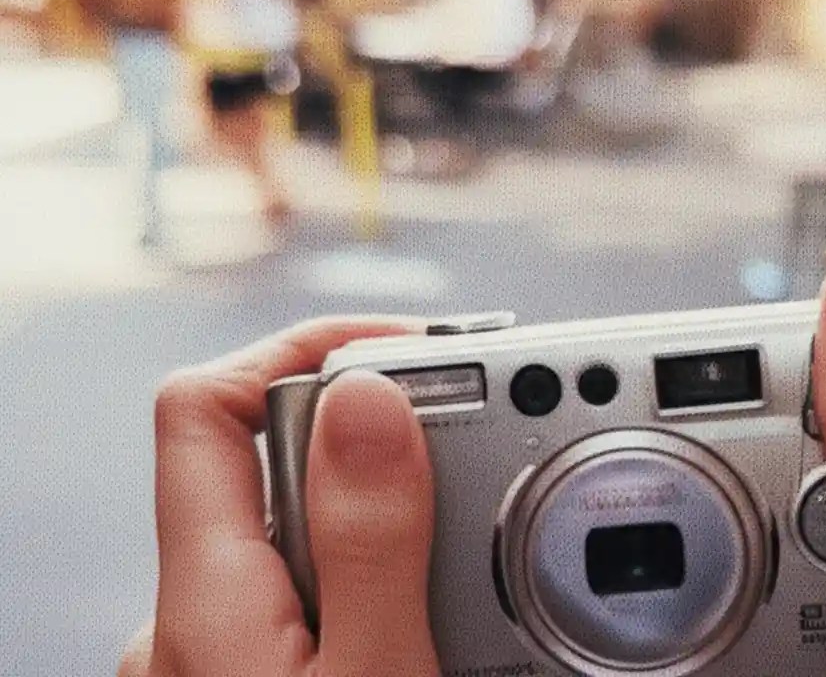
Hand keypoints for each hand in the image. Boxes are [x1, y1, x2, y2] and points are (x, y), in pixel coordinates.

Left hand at [119, 318, 441, 676]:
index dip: (303, 349)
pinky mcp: (242, 676)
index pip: (206, 403)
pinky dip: (369, 588)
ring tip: (465, 578)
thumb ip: (370, 543)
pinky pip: (301, 596)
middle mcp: (189, 618)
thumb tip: (365, 401)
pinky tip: (427, 626)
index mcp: (208, 600)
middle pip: (271, 470)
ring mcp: (212, 653)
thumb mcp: (378, 671)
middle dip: (374, 460)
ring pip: (297, 540)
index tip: (403, 353)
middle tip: (469, 479)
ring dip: (383, 534)